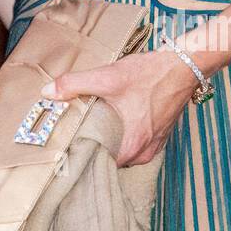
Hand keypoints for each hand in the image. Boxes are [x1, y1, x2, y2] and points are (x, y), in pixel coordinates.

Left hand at [41, 46, 197, 167]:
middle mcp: (143, 152)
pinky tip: (112, 120)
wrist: (183, 66)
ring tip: (91, 125)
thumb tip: (48, 92)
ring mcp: (153, 146)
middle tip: (73, 133)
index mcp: (131, 146)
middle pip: (109, 158)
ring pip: (122, 151)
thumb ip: (74, 84)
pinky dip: (122, 135)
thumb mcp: (107, 77)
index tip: (65, 147)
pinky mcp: (158, 136)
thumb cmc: (149, 74)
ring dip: (108, 139)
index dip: (80, 156)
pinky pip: (134, 143)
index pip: (98, 164)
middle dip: (92, 146)